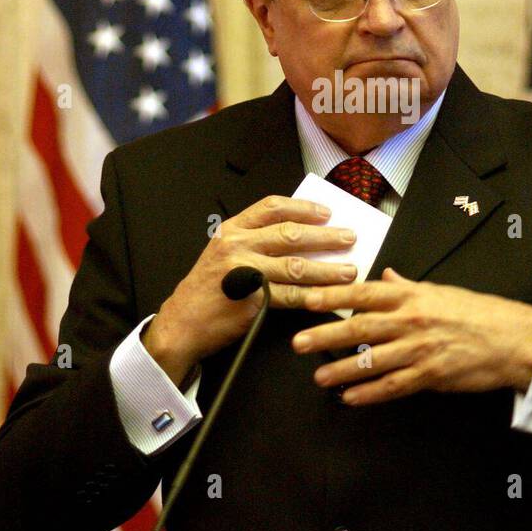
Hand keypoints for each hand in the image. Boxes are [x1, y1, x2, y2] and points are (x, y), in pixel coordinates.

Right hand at [143, 195, 359, 382]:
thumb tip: (303, 236)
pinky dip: (314, 296)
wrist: (182, 323)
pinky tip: (330, 296)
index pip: (272, 207)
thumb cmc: (207, 289)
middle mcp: (237, 246)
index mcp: (232, 230)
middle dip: (325, 236)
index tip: (326, 212)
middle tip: (349, 238)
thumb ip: (254, 241)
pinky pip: (291, 296)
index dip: (303, 208)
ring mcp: (244, 272)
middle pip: (290, 234)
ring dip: (328, 269)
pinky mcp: (252, 299)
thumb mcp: (223, 253)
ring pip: (297, 266)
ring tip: (349, 270)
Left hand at [292, 268, 531, 405]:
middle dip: (326, 335)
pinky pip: (394, 386)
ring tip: (318, 377)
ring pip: (372, 360)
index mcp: (413, 296)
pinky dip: (370, 393)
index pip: (365, 293)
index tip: (308, 299)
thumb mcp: (440, 291)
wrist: (514, 339)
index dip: (334, 296)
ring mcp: (420, 349)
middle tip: (299, 342)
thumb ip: (407, 287)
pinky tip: (351, 398)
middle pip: (360, 327)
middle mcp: (412, 321)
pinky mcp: (431, 375)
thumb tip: (385, 275)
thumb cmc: (479, 312)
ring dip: (342, 369)